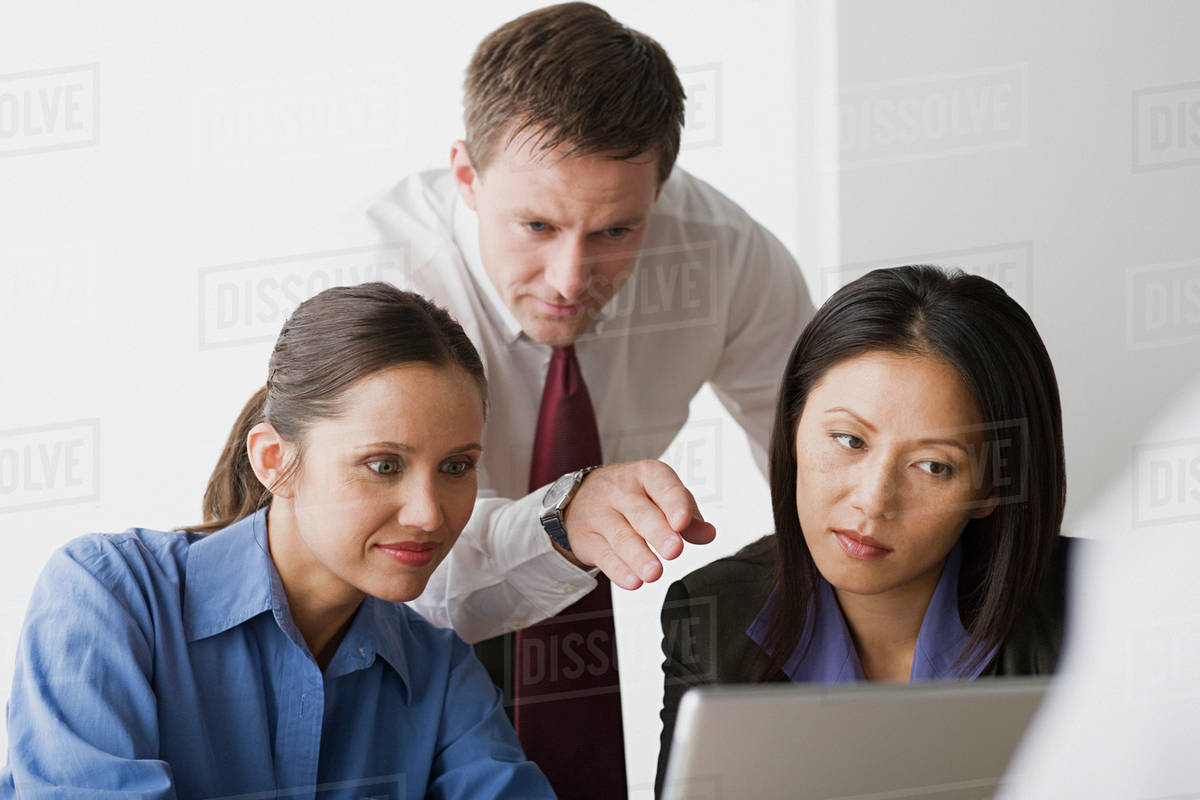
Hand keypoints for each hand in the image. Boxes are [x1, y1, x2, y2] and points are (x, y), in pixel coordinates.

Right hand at [559, 460, 716, 589]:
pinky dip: (618, 570)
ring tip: (654, 572)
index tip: (682, 522)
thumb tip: (707, 534)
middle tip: (674, 550)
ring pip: (622, 536)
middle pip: (641, 513)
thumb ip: (687, 514)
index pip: (663, 486)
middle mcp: (621, 491)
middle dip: (659, 532)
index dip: (674, 504)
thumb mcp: (660, 495)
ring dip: (639, 556)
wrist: (580, 497)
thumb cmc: (631, 496)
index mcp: (646, 475)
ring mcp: (600, 514)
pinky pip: (603, 555)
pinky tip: (632, 581)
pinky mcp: (586, 538)